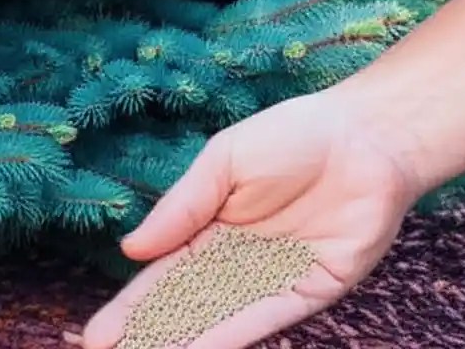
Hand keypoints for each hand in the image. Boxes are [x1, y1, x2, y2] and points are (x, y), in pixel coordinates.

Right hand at [81, 90, 422, 348]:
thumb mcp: (223, 162)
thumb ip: (182, 207)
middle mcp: (238, 261)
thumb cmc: (292, 136)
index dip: (132, 307)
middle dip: (148, 333)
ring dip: (184, 342)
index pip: (163, 277)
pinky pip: (265, 318)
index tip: (99, 334)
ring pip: (219, 319)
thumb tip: (131, 250)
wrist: (366, 136)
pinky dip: (232, 336)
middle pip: (184, 306)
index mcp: (210, 228)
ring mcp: (274, 279)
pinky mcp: (311, 289)